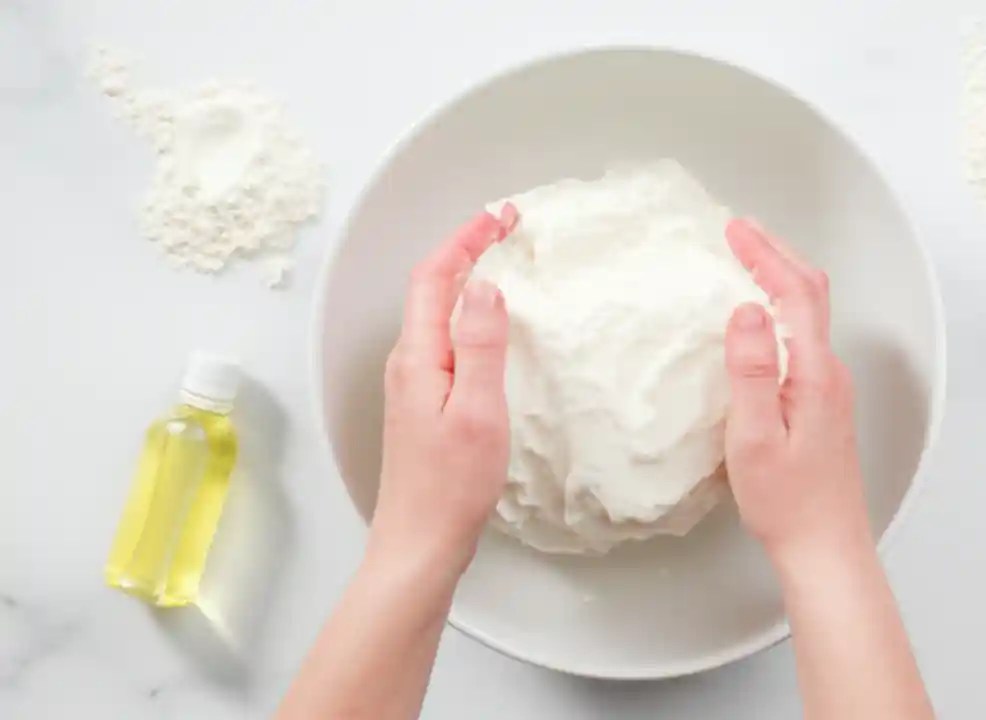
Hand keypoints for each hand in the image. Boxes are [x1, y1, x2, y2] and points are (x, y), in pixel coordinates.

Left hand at [369, 204, 518, 573]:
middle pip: (432, 287)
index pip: (434, 277)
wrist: (420, 542)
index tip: (500, 218)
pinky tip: (493, 324)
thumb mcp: (477, 411)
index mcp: (418, 357)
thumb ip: (479, 345)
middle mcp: (409, 362)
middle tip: (508, 229)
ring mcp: (414, 383)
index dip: (465, 240)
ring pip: (438, 312)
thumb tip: (484, 285)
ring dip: (467, 279)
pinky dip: (469, 314)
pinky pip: (445, 339)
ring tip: (504, 261)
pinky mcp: (425, 402)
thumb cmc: (451, 485)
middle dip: (467, 249)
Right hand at [722, 218, 869, 561]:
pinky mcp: (823, 404)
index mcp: (814, 374)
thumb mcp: (755, 437)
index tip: (735, 230)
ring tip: (748, 261)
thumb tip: (745, 312)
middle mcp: (830, 374)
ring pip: (810, 314)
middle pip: (811, 294)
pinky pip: (805, 339)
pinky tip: (760, 318)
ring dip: (781, 279)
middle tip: (741, 231)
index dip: (765, 255)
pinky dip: (783, 310)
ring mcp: (830, 388)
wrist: (824, 547)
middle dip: (777, 254)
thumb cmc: (787, 502)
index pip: (794, 294)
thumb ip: (752, 372)